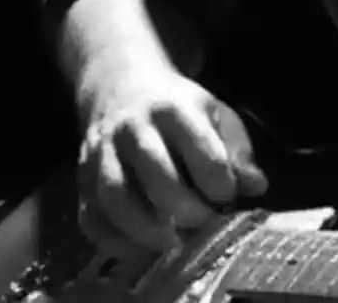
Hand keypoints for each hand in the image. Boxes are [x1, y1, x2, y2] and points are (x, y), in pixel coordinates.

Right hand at [75, 67, 267, 255]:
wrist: (120, 87)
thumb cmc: (178, 109)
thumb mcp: (216, 115)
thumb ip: (237, 151)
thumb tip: (256, 186)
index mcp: (173, 108)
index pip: (199, 147)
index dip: (219, 180)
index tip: (228, 195)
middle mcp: (132, 128)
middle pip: (154, 171)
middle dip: (184, 206)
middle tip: (203, 223)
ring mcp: (101, 154)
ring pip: (114, 196)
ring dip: (145, 229)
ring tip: (173, 243)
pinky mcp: (82, 179)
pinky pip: (90, 217)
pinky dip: (114, 241)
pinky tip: (142, 250)